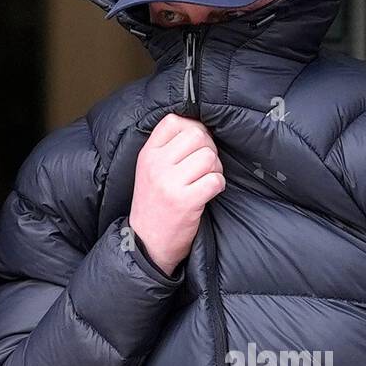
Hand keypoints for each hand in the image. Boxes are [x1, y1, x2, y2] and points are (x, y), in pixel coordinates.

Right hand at [129, 113, 225, 274]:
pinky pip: (215, 180)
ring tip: (208, 181)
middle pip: (197, 136)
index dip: (193, 128)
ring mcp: (170, 183)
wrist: (146, 244)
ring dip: (216, 169)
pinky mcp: (185, 201)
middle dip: (209, 149)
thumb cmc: (154, 206)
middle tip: (207, 166)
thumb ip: (167, 149)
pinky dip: (219, 185)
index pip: (174, 121)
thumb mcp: (149, 171)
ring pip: (209, 157)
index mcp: (147, 154)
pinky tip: (211, 193)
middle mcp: (156, 165)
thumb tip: (201, 130)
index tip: (197, 145)